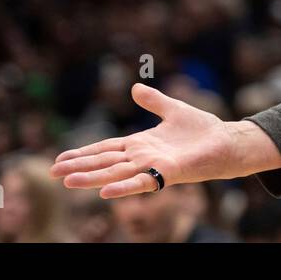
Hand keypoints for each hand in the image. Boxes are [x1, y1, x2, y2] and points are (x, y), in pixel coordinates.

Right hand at [51, 83, 248, 198]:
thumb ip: (153, 100)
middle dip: (79, 167)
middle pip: (104, 162)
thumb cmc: (202, 130)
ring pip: (116, 174)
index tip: (60, 158)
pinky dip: (123, 188)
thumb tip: (134, 86)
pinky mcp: (167, 173)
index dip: (83, 153)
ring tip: (68, 183)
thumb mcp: (173, 109)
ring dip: (92, 178)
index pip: (105, 149)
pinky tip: (105, 193)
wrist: (227, 141)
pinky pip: (142, 182)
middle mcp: (142, 158)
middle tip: (53, 173)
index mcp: (140, 144)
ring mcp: (153, 167)